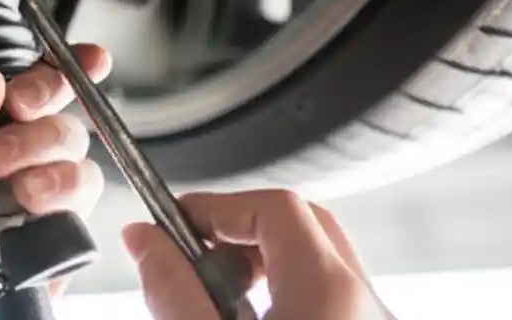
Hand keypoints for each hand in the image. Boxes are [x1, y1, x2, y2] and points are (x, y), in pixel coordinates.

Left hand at [0, 45, 112, 319]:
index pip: (31, 76)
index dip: (64, 61)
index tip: (85, 56)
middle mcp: (24, 144)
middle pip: (58, 100)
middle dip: (40, 97)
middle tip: (13, 110)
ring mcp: (49, 179)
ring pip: (73, 141)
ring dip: (40, 151)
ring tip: (6, 181)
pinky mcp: (68, 217)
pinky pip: (86, 187)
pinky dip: (60, 191)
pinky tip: (29, 206)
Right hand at [122, 190, 392, 319]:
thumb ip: (171, 290)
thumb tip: (143, 239)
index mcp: (331, 292)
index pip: (274, 206)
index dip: (215, 208)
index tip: (169, 227)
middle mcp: (368, 305)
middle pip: (303, 227)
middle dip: (239, 234)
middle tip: (190, 261)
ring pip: (318, 266)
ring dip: (260, 269)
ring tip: (214, 304)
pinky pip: (329, 301)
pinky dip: (285, 299)